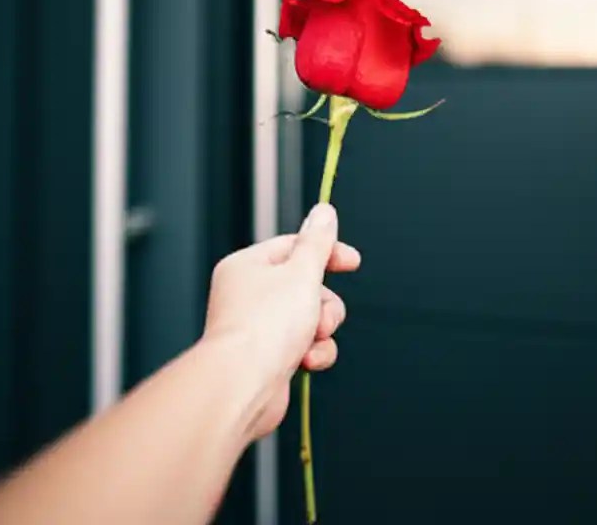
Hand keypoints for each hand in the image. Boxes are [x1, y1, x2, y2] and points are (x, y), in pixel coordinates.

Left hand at [202, 204, 356, 440]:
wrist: (243, 385)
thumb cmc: (265, 326)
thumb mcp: (301, 275)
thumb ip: (318, 244)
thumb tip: (324, 212)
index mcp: (246, 267)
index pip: (292, 247)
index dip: (326, 252)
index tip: (353, 261)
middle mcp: (248, 295)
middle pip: (307, 286)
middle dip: (325, 303)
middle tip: (319, 315)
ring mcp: (258, 328)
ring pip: (311, 318)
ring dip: (322, 330)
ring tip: (311, 340)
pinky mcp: (270, 357)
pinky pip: (306, 347)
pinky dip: (314, 353)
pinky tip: (306, 362)